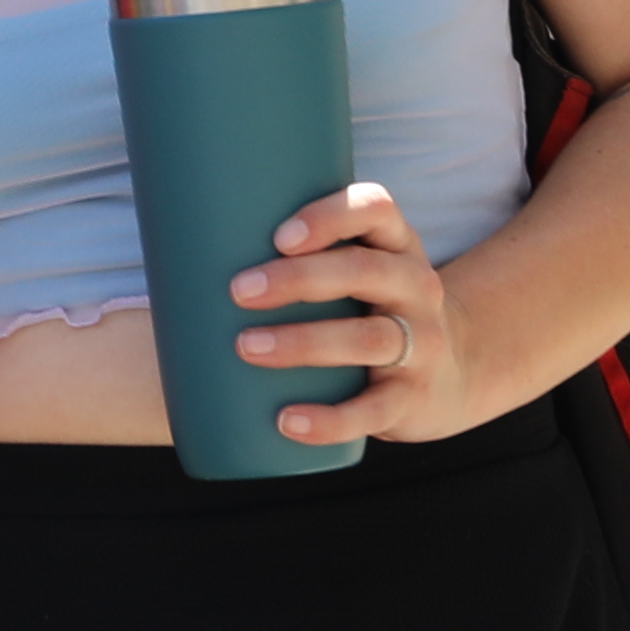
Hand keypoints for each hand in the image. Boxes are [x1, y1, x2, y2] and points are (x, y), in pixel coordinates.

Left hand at [233, 181, 486, 447]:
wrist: (446, 376)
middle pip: (364, 270)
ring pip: (367, 338)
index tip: (278, 237)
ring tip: (246, 347)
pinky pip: (373, 410)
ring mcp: (421, 343)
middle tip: (238, 291)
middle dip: (298, 279)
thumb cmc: (368, 309)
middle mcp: (415, 286)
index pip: (375, 209)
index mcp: (395, 244)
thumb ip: (296, 254)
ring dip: (303, 342)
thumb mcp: (352, 272)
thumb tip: (183, 243)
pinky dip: (329, 419)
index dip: (329, 217)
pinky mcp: (412, 397)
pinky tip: (286, 421)